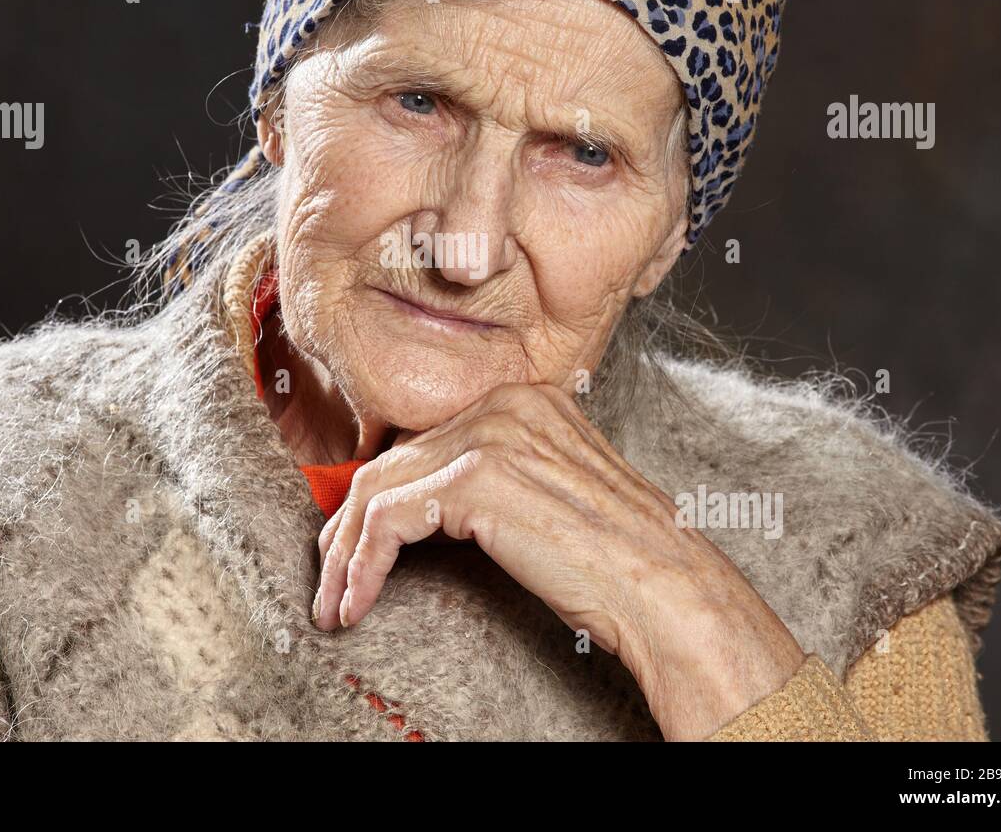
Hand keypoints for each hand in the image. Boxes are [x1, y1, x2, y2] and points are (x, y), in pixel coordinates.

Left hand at [311, 382, 806, 739]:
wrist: (668, 587)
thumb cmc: (622, 559)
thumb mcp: (552, 495)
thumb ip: (497, 478)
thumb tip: (427, 502)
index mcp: (527, 398)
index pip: (425, 440)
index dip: (380, 494)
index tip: (355, 540)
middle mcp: (506, 403)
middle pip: (394, 460)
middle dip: (350, 526)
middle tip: (333, 575)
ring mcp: (490, 436)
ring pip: (378, 488)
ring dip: (346, 553)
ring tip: (337, 599)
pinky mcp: (474, 480)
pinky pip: (386, 520)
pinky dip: (361, 565)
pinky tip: (358, 601)